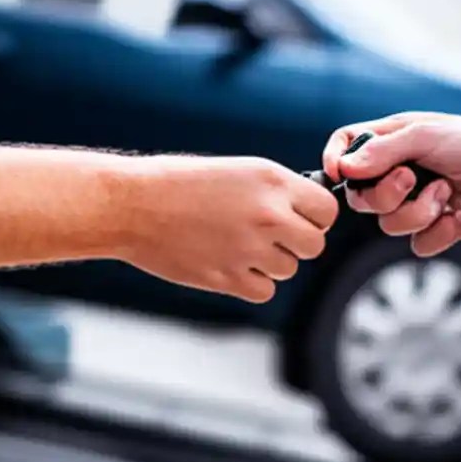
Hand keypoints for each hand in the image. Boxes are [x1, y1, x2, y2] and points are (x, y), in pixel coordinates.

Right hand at [120, 156, 337, 301]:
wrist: (133, 205)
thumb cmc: (179, 183)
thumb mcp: (237, 171)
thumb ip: (276, 192)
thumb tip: (305, 212)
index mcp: (272, 181)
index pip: (327, 211)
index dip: (315, 217)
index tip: (298, 218)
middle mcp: (268, 215)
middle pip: (315, 245)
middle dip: (297, 243)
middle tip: (269, 236)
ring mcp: (249, 249)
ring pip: (289, 269)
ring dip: (270, 262)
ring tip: (236, 244)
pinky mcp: (228, 278)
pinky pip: (265, 290)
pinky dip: (252, 283)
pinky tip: (229, 264)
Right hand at [322, 113, 460, 255]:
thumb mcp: (426, 135)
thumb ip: (384, 151)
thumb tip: (345, 167)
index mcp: (393, 141)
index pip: (346, 146)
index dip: (337, 160)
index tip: (339, 173)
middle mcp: (401, 171)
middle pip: (361, 197)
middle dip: (385, 194)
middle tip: (411, 179)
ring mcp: (419, 201)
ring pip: (389, 224)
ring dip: (417, 212)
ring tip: (445, 193)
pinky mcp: (439, 226)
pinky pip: (418, 244)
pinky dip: (437, 233)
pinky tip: (457, 217)